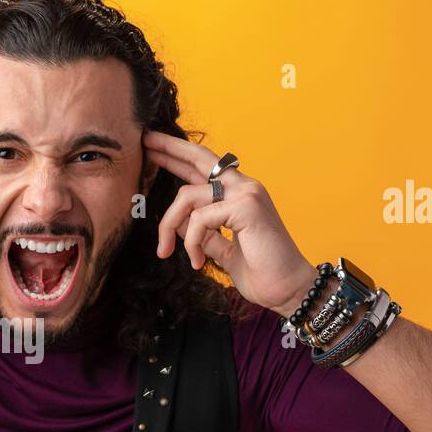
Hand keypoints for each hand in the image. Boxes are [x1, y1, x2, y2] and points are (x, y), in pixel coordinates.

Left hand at [143, 130, 314, 314]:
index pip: (204, 167)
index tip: (154, 148)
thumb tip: (180, 222)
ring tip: (166, 251)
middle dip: (169, 149)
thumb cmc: (260, 271)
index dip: (178, 156)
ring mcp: (247, 193)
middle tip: (145, 141)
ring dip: (169, 225)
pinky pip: (200, 218)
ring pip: (187, 195)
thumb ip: (204, 233)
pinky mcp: (246, 207)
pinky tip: (199, 262)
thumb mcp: (222, 250)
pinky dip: (192, 242)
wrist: (287, 289)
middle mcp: (244, 186)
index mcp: (238, 195)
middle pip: (199, 157)